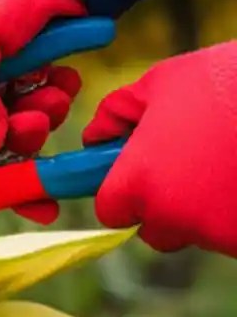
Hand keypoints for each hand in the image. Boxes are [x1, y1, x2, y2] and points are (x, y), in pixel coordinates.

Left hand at [82, 43, 236, 255]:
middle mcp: (172, 216)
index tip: (143, 175)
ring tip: (229, 162)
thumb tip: (94, 138)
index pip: (111, 212)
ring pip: (199, 232)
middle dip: (167, 206)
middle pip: (156, 230)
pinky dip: (236, 213)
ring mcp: (216, 234)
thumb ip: (117, 112)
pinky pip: (233, 235)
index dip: (123, 194)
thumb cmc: (225, 81)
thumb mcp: (162, 83)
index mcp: (139, 181)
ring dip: (207, 209)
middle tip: (193, 167)